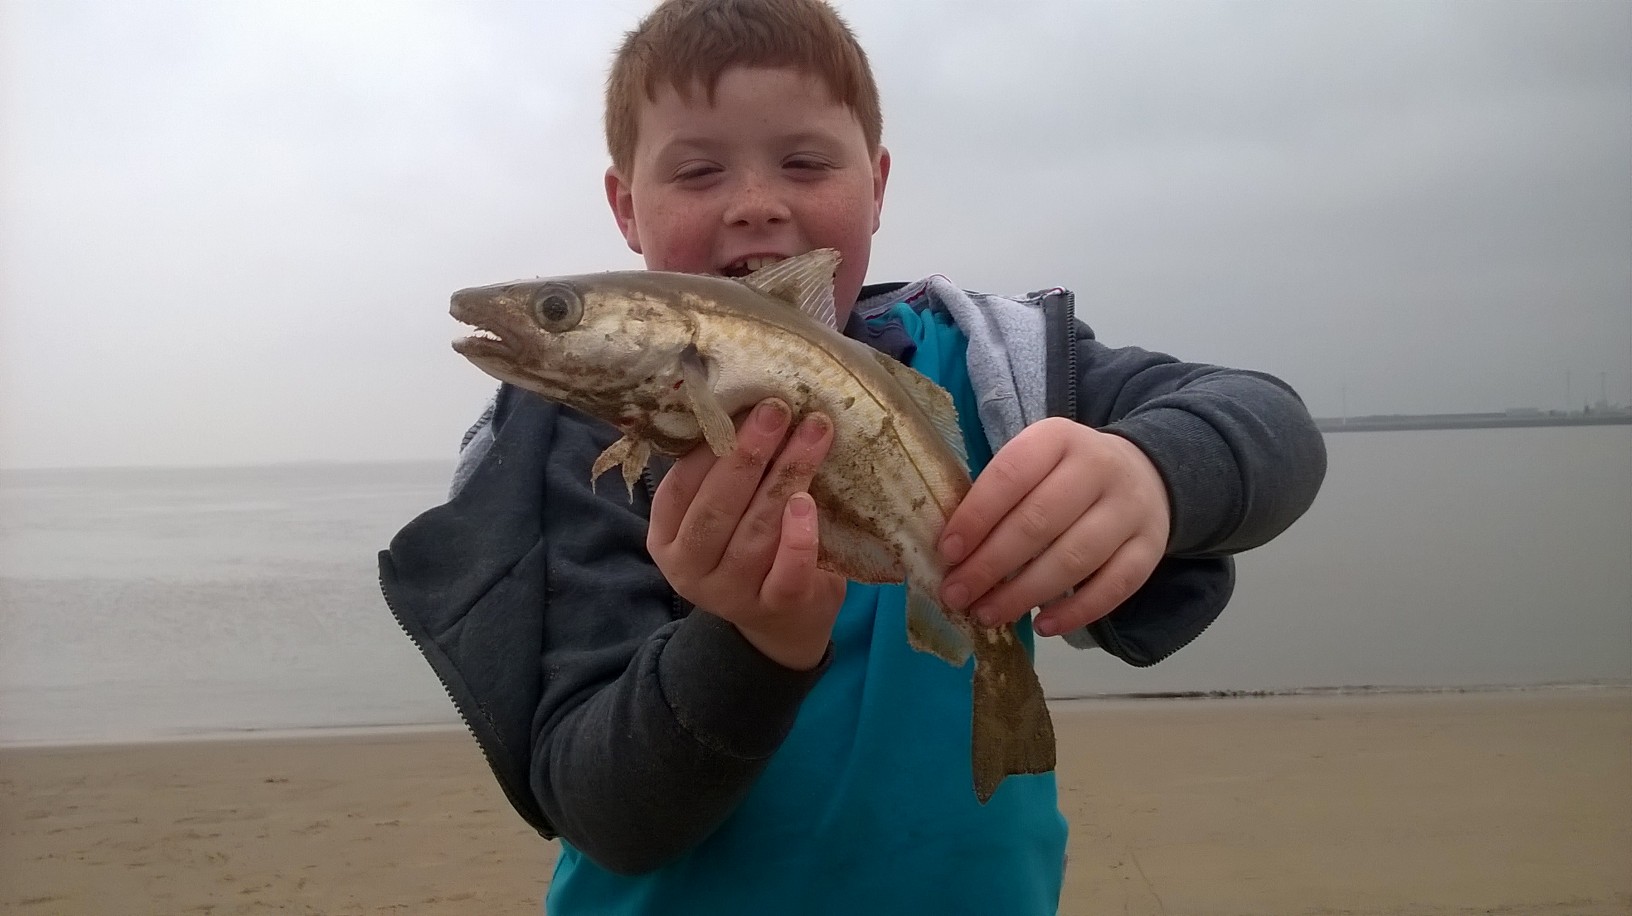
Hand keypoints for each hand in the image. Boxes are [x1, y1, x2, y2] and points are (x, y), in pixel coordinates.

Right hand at [648, 398, 845, 669]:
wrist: (783, 623)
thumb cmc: (752, 549)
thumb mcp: (723, 513)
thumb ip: (724, 473)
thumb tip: (749, 398)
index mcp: (667, 536)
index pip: (680, 486)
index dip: (711, 444)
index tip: (744, 403)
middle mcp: (689, 567)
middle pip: (717, 507)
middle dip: (748, 453)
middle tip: (779, 409)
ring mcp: (731, 593)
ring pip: (755, 531)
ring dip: (785, 477)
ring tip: (813, 434)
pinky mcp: (774, 608)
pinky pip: (787, 573)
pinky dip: (798, 538)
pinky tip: (808, 502)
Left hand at [937, 418, 1169, 636]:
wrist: (1145, 473)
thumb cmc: (1066, 475)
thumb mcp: (1035, 463)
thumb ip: (999, 497)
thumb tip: (954, 554)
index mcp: (1058, 438)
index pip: (1011, 474)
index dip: (976, 516)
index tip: (947, 553)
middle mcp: (1099, 467)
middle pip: (1039, 522)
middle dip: (990, 565)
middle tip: (956, 595)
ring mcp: (1130, 508)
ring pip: (1074, 559)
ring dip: (1024, 594)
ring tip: (986, 614)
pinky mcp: (1150, 547)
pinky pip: (1114, 587)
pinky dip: (1075, 611)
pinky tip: (1042, 626)